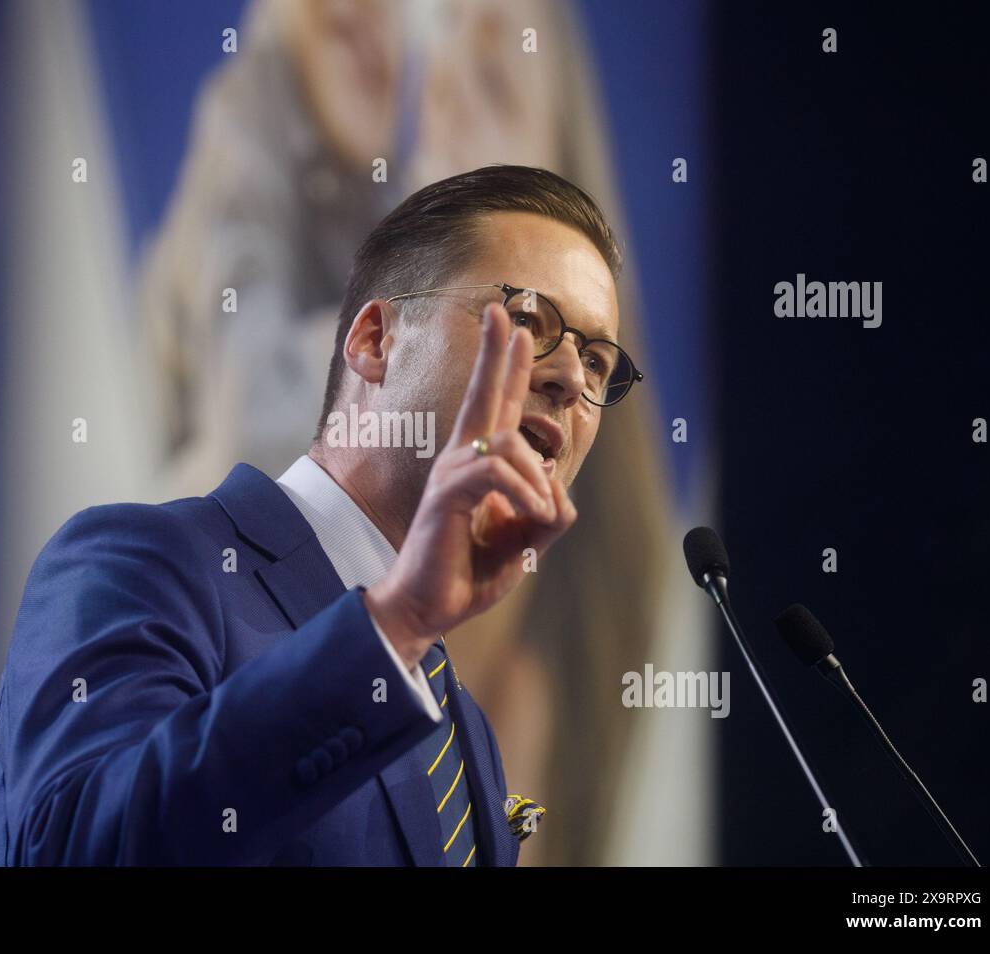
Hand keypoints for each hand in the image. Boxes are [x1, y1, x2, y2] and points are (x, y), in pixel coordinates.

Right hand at [365, 302, 577, 667]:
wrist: (428, 607)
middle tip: (503, 310)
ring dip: (536, 478)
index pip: (494, 407)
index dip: (506, 367)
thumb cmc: (467, 574)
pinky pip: (496, 474)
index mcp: (477, 467)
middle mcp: (460, 461)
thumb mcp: (522, 543)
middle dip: (494, 352)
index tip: (516, 329)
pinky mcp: (446, 494)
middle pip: (481, 395)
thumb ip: (545, 515)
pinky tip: (531, 514)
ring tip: (541, 514)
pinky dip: (524, 493)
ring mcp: (451, 474)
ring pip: (507, 444)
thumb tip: (562, 497)